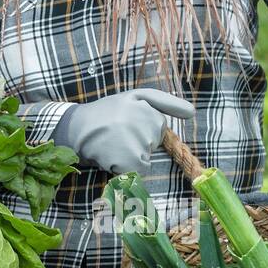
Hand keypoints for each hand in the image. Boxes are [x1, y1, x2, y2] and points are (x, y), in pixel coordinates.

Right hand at [54, 89, 194, 174]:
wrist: (74, 129)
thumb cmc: (103, 114)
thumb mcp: (135, 97)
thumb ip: (166, 102)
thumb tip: (193, 113)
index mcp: (147, 104)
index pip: (158, 128)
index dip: (140, 131)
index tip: (122, 126)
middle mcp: (145, 120)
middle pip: (152, 144)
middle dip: (136, 143)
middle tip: (114, 136)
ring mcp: (138, 139)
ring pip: (145, 157)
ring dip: (128, 156)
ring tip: (110, 145)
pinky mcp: (130, 157)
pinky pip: (138, 170)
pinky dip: (124, 168)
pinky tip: (110, 157)